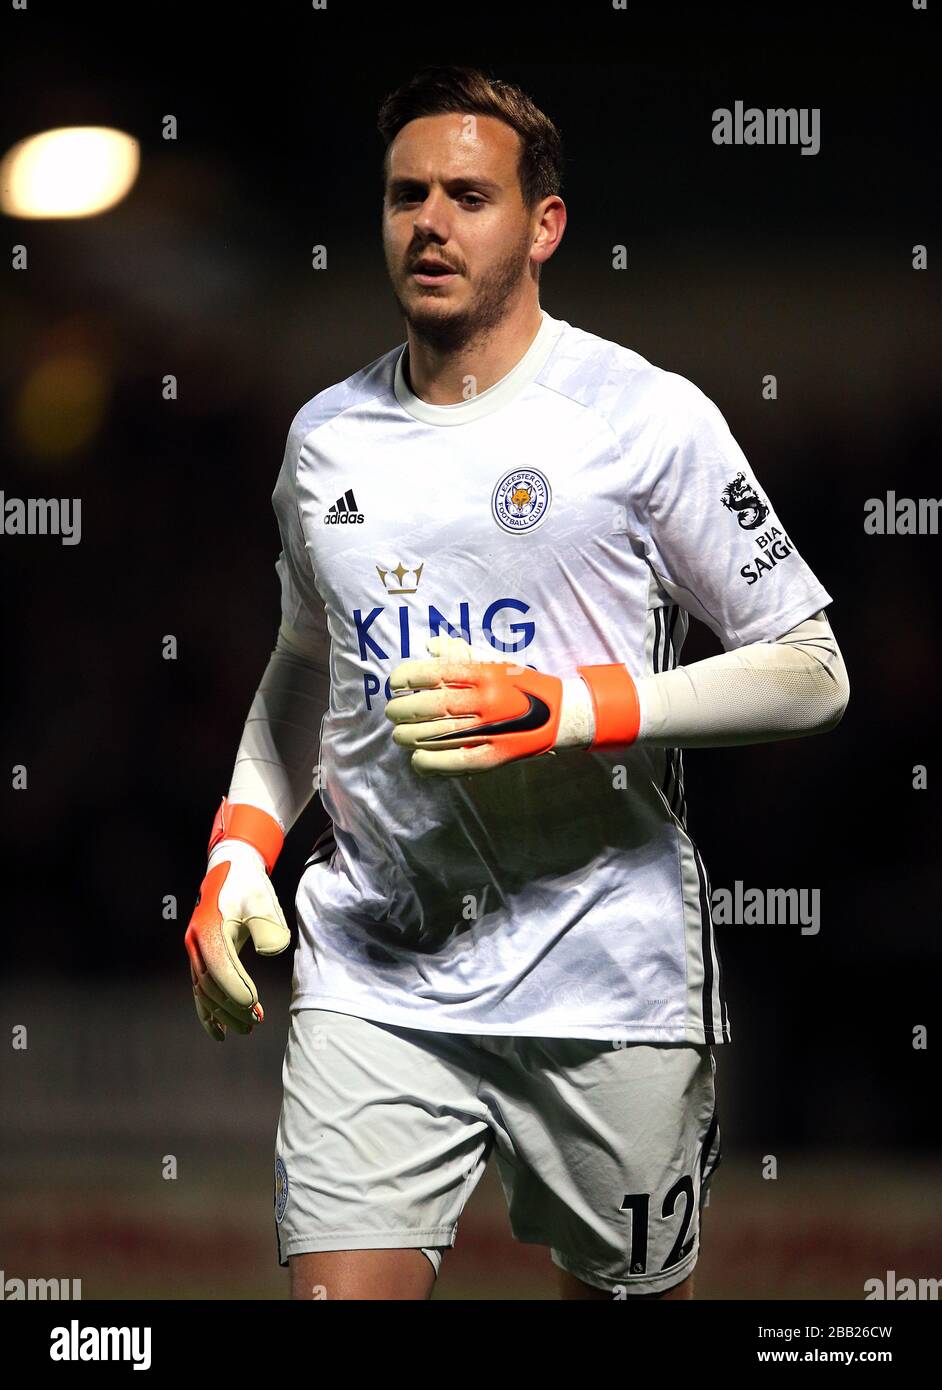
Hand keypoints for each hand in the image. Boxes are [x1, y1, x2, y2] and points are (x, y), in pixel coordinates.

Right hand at [184, 839, 290, 1040]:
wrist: (231, 871)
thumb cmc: (249, 885)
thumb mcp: (262, 899)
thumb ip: (268, 924)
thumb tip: (270, 951)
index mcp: (209, 927)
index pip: (219, 965)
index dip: (235, 988)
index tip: (253, 1005)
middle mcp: (196, 942)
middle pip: (209, 984)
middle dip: (231, 1007)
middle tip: (255, 1023)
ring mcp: (195, 952)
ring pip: (203, 991)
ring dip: (223, 1013)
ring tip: (246, 1029)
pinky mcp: (200, 958)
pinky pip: (200, 990)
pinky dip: (208, 1013)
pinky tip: (220, 1032)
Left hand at [385, 634, 593, 777]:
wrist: (560, 714)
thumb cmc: (521, 684)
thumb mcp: (496, 661)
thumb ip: (462, 653)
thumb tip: (429, 645)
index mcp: (484, 673)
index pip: (434, 672)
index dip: (406, 677)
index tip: (396, 683)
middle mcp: (486, 700)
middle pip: (430, 706)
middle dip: (402, 710)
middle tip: (392, 712)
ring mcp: (491, 730)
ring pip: (437, 735)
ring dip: (409, 736)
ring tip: (400, 734)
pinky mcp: (495, 756)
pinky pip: (455, 761)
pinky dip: (430, 762)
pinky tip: (417, 759)